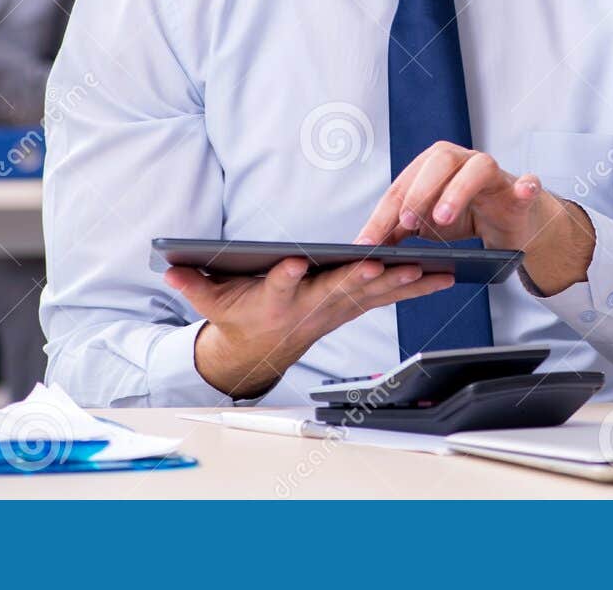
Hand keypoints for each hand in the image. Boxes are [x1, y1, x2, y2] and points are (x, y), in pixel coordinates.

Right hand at [164, 258, 455, 399]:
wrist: (261, 350)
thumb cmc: (238, 314)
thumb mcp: (210, 302)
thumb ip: (193, 284)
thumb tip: (169, 268)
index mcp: (274, 300)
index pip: (279, 285)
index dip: (285, 275)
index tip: (294, 261)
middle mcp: (310, 306)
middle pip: (337, 289)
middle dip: (361, 277)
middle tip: (385, 263)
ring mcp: (336, 308)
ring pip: (372, 294)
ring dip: (401, 283)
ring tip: (430, 269)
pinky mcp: (354, 306)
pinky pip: (388, 297)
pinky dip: (415, 287)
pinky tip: (443, 276)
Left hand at [353, 141, 596, 294]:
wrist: (508, 222)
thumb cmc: (463, 217)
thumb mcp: (426, 226)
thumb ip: (399, 231)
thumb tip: (364, 246)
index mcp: (432, 167)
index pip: (403, 185)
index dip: (384, 213)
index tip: (369, 240)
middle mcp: (461, 161)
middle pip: (438, 161)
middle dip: (419, 191)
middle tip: (406, 222)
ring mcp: (493, 173)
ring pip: (478, 167)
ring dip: (458, 190)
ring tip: (445, 217)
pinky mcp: (520, 190)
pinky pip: (527, 183)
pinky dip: (527, 186)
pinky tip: (525, 190)